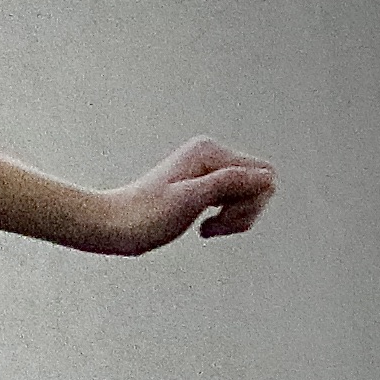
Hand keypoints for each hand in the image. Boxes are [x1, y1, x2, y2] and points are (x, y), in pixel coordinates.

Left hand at [90, 137, 275, 254]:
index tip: (221, 215)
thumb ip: (228, 183)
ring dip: (234, 218)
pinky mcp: (203, 187)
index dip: (251, 201)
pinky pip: (233, 202)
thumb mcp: (189, 199)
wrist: (113, 226)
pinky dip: (225, 219)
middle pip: (259, 185)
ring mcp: (208, 171)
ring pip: (248, 196)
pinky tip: (203, 227)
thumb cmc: (144, 216)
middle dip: (244, 210)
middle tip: (212, 225)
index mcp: (210, 152)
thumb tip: (267, 177)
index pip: (263, 175)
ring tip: (206, 228)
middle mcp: (212, 155)